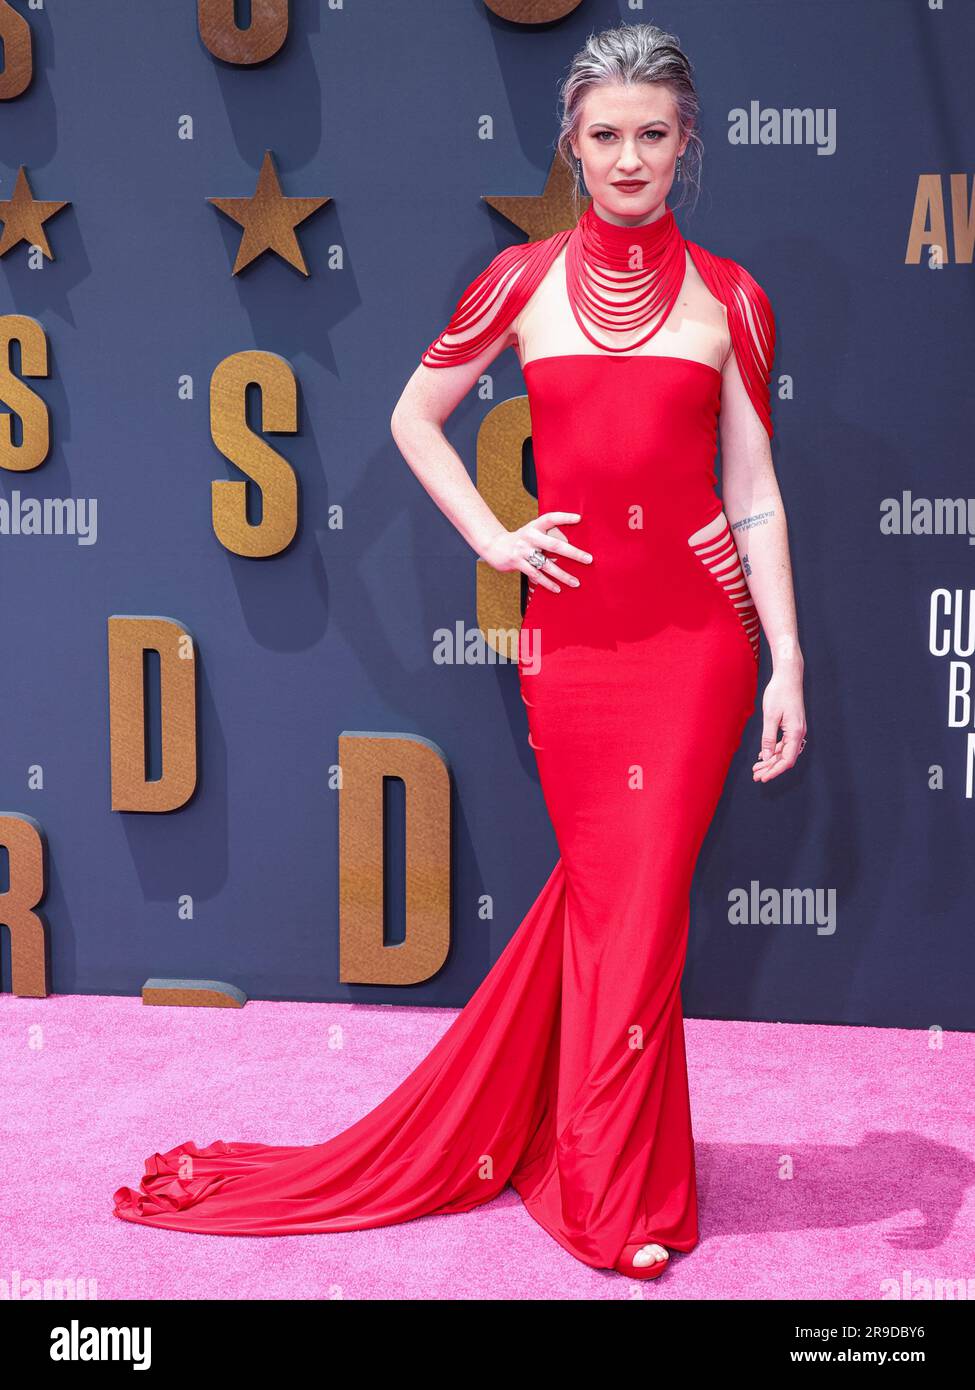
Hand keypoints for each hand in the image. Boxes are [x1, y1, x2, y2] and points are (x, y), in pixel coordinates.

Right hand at [480, 511, 591, 593]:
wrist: (494, 546)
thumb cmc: (521, 540)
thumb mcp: (532, 532)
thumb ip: (548, 535)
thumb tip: (570, 546)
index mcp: (535, 526)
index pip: (550, 518)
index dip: (564, 517)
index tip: (579, 518)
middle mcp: (529, 536)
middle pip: (554, 545)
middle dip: (573, 553)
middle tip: (588, 559)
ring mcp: (522, 550)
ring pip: (546, 564)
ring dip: (562, 575)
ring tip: (575, 582)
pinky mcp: (517, 562)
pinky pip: (535, 575)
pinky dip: (547, 583)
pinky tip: (557, 588)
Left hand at [752, 665, 806, 781]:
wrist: (788, 676)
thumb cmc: (779, 693)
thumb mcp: (770, 716)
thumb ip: (768, 738)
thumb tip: (766, 756)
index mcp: (795, 732)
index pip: (787, 760)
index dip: (775, 771)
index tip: (763, 778)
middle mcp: (798, 733)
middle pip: (785, 758)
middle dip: (770, 769)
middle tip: (755, 777)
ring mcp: (796, 730)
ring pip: (784, 752)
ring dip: (770, 761)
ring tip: (756, 769)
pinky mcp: (792, 726)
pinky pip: (783, 744)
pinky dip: (773, 751)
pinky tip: (762, 756)